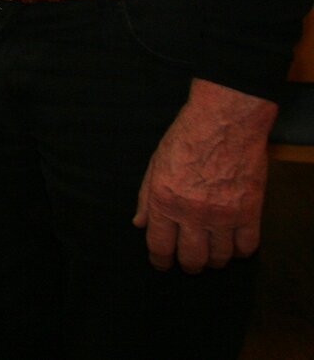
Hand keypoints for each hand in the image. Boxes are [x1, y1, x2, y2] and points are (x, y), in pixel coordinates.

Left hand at [133, 80, 277, 271]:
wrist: (224, 123)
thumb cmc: (186, 138)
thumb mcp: (155, 164)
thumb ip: (145, 197)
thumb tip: (139, 224)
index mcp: (163, 201)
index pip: (159, 246)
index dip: (160, 261)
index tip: (162, 264)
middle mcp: (191, 213)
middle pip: (191, 259)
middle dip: (188, 266)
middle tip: (189, 263)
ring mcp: (222, 215)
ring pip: (219, 258)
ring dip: (214, 260)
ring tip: (212, 253)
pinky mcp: (249, 212)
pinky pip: (246, 247)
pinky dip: (239, 251)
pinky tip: (233, 244)